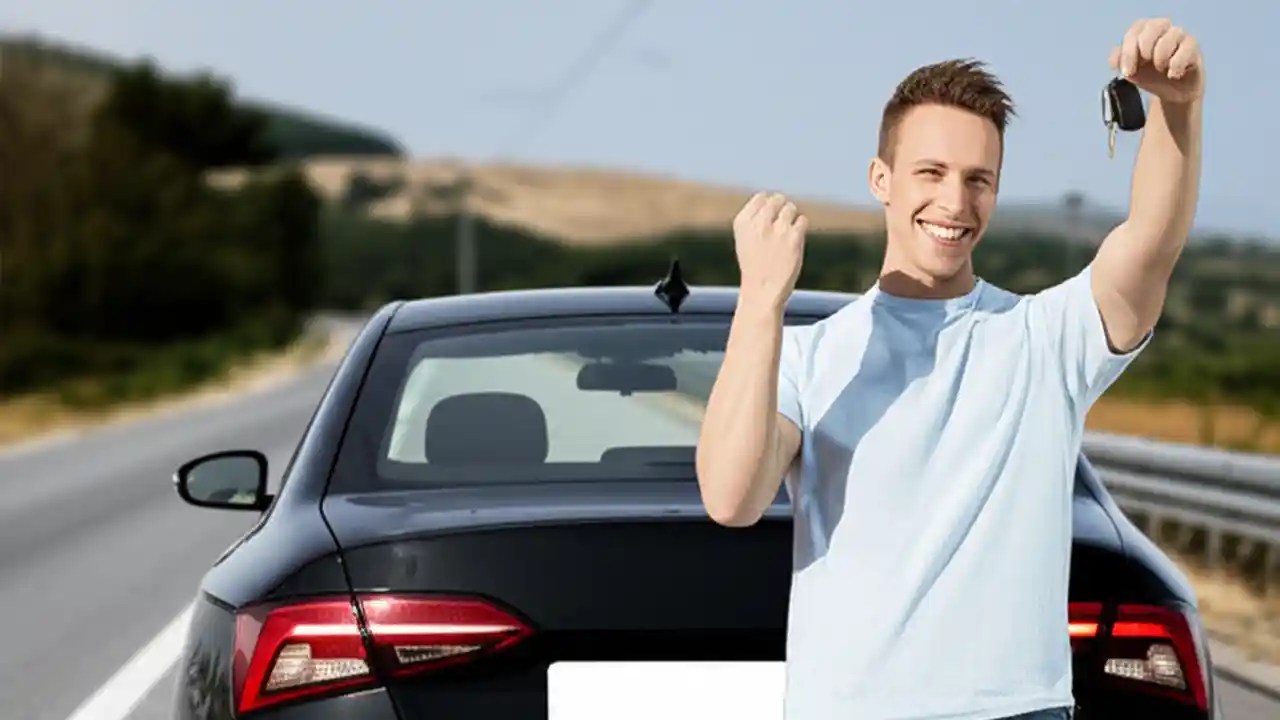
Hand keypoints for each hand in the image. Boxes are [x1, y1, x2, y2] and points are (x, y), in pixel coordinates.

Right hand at [733, 192, 807, 308]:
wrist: (762, 291)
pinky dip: (800, 228)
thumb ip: (755, 219)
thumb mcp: (745, 239)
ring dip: (791, 218)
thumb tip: (774, 201)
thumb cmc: (754, 266)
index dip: (768, 205)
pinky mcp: (794, 237)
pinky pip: (802, 220)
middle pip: (777, 199)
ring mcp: (777, 229)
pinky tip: (794, 240)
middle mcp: (759, 223)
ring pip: (790, 208)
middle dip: (781, 208)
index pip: (761, 197)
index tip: (770, 218)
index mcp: (742, 222)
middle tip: (781, 225)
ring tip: (786, 234)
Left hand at [1110, 18, 1203, 103]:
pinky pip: (1186, 50)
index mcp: (1144, 31)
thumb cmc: (1150, 75)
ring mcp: (1181, 36)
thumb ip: (1119, 61)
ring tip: (1161, 69)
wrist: (1172, 92)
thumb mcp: (1130, 70)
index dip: (1128, 52)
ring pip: (1172, 35)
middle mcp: (1164, 28)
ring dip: (1161, 57)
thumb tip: (1115, 61)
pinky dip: (1176, 65)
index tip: (1127, 73)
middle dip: (1145, 49)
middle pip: (1153, 27)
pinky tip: (1173, 75)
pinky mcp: (1194, 48)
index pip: (1134, 31)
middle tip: (1145, 65)